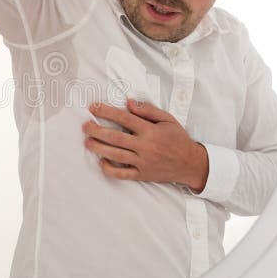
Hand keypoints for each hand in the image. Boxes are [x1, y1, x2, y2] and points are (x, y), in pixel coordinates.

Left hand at [83, 99, 208, 191]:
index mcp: (150, 131)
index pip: (124, 118)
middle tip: (85, 125)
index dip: (107, 112)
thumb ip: (148, 110)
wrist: (191, 164)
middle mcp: (145, 146)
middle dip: (97, 130)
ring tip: (87, 141)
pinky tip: (102, 161)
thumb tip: (128, 102)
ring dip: (99, 148)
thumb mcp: (167, 119)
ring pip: (116, 155)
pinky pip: (122, 174)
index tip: (94, 107)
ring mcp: (142, 162)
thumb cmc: (178, 139)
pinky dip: (110, 169)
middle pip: (116, 137)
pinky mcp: (142, 175)